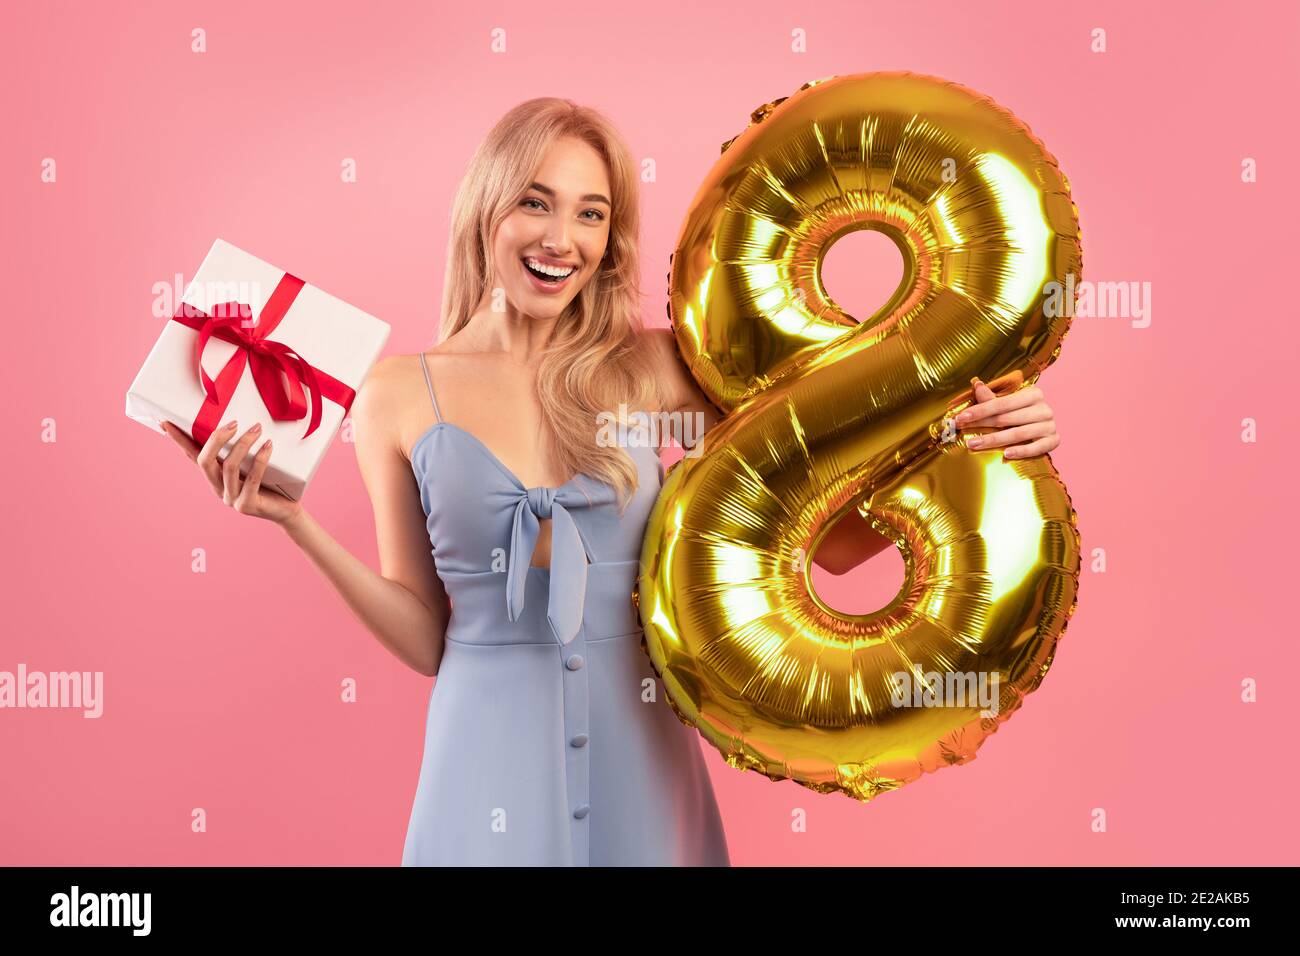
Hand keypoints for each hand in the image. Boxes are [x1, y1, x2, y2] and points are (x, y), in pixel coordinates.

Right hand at [161, 419, 303, 524]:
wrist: (286, 511)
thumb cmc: (271, 484)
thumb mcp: (253, 465)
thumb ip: (243, 450)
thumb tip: (242, 420)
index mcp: (214, 478)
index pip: (192, 456)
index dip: (179, 441)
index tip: (166, 423)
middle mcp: (219, 489)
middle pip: (205, 461)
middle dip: (216, 439)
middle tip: (234, 422)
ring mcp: (231, 499)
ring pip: (229, 467)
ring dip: (243, 444)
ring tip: (257, 429)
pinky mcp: (247, 505)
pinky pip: (252, 479)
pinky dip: (260, 459)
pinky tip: (268, 445)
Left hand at [952, 373, 1058, 459]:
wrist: (1044, 430)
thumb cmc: (1020, 414)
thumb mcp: (1006, 405)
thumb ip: (991, 398)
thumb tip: (976, 384)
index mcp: (1033, 394)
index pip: (1002, 403)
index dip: (980, 410)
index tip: (960, 417)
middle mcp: (1044, 409)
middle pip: (1008, 418)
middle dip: (982, 425)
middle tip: (962, 431)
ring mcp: (1050, 425)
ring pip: (1019, 433)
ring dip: (994, 440)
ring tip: (974, 444)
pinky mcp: (1053, 441)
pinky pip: (1036, 448)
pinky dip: (1021, 451)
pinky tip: (1006, 455)